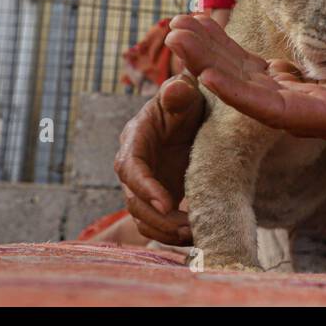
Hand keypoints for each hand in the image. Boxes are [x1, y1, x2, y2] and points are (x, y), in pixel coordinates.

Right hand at [113, 73, 204, 244]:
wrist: (190, 117)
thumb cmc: (186, 102)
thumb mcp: (185, 93)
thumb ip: (179, 91)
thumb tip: (176, 90)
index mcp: (135, 140)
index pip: (130, 169)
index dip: (145, 188)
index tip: (167, 203)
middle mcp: (133, 166)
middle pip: (134, 201)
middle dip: (158, 218)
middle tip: (188, 227)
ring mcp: (144, 185)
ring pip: (143, 218)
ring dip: (164, 231)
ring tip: (194, 235)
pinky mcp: (156, 198)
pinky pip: (155, 224)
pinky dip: (170, 234)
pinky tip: (195, 235)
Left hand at [163, 13, 325, 144]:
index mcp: (315, 117)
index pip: (269, 109)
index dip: (237, 95)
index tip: (205, 78)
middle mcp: (289, 109)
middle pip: (239, 88)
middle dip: (205, 63)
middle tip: (174, 36)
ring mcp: (280, 93)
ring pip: (234, 72)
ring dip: (205, 49)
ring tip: (176, 24)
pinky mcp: (278, 80)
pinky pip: (242, 62)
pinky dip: (220, 43)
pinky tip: (199, 23)